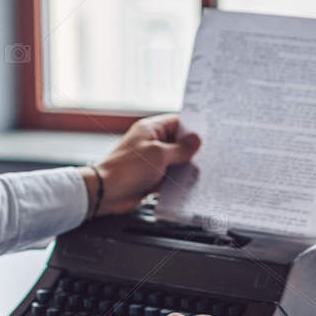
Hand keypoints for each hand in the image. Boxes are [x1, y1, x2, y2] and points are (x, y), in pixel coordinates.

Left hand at [83, 113, 200, 218]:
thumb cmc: (127, 169)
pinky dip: (176, 180)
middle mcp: (150, 142)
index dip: (192, 128)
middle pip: (177, 143)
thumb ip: (180, 149)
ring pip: (174, 161)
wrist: (106, 192)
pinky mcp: (150, 176)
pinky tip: (188, 184)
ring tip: (200, 171)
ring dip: (184, 167)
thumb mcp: (159, 155)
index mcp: (150, 129)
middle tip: (208, 155)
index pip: (176, 122)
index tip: (207, 135)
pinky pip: (168, 176)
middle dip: (190, 150)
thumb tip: (196, 141)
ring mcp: (150, 160)